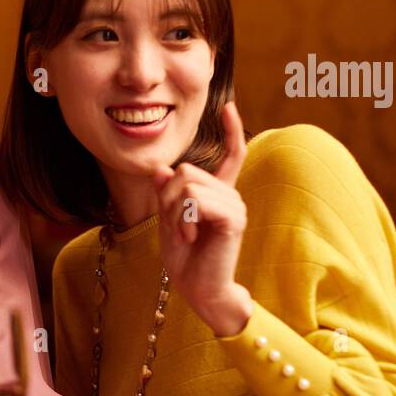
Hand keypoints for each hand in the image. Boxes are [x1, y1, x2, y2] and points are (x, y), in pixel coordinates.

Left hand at [152, 101, 252, 335]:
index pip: (232, 154)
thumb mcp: (169, 221)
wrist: (199, 290)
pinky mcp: (232, 218)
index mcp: (218, 193)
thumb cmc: (186, 260)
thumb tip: (161, 169)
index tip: (228, 106)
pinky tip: (190, 238)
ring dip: (173, 213)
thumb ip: (166, 195)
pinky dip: (183, 220)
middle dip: (167, 198)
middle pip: (186, 171)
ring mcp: (234, 205)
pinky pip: (195, 201)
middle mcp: (230, 194)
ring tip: (184, 235)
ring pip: (187, 185)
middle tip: (175, 227)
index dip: (231, 130)